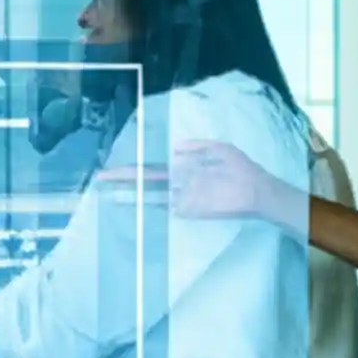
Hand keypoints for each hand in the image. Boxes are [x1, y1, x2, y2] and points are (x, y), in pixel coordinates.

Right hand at [95, 140, 277, 218]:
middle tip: (101, 177)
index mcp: (183, 168)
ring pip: (152, 196)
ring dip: (131, 196)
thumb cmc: (240, 168)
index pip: (153, 167)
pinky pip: (170, 209)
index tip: (114, 165)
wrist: (256, 190)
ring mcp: (183, 198)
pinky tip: (135, 206)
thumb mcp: (219, 149)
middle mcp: (178, 183)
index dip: (135, 166)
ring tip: (109, 195)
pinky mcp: (193, 209)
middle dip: (125, 179)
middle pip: (146, 181)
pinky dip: (153, 208)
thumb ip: (197, 147)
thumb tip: (173, 148)